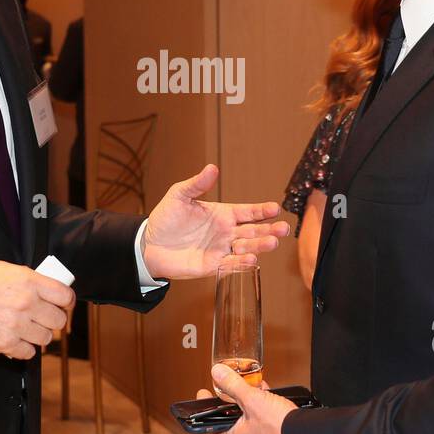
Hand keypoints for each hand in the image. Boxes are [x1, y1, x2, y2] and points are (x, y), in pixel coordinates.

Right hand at [0, 261, 73, 359]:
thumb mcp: (6, 270)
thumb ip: (30, 280)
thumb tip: (48, 290)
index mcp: (28, 282)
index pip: (64, 295)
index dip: (67, 302)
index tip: (65, 305)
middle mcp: (26, 304)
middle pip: (58, 320)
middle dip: (54, 319)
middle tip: (45, 317)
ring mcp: (17, 326)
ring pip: (46, 338)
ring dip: (39, 334)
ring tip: (27, 328)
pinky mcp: (6, 344)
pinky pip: (29, 352)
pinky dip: (25, 348)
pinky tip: (16, 338)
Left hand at [142, 164, 289, 278]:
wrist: (149, 244)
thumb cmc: (166, 218)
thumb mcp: (179, 195)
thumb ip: (197, 184)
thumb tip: (212, 168)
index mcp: (223, 214)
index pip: (248, 212)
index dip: (262, 210)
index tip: (275, 208)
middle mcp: (226, 232)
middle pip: (253, 231)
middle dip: (269, 230)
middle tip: (283, 228)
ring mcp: (221, 250)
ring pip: (247, 248)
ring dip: (260, 246)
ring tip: (272, 243)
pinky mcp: (213, 266)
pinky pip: (231, 265)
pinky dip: (242, 263)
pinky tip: (252, 259)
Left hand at [197, 376, 304, 433]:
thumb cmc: (278, 428)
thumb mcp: (252, 400)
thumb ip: (233, 385)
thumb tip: (217, 372)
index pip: (210, 423)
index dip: (207, 405)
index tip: (204, 392)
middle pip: (230, 416)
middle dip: (232, 397)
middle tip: (230, 383)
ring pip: (246, 415)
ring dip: (249, 399)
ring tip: (251, 384)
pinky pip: (260, 418)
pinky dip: (261, 404)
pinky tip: (266, 391)